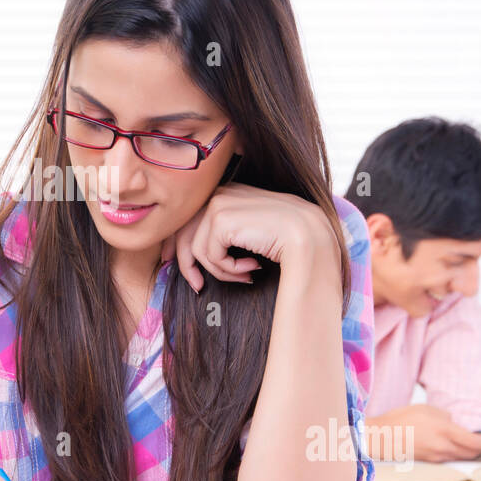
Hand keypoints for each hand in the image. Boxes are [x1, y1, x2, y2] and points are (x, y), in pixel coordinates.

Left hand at [160, 182, 339, 292]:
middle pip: (183, 233)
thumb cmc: (287, 241)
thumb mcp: (251, 234)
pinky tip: (252, 267)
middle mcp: (220, 193)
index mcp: (227, 193)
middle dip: (187, 266)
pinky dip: (228, 270)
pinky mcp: (220, 219)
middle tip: (199, 287)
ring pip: (197, 250)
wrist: (311, 239)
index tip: (169, 264)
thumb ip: (225, 236)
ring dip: (221, 271)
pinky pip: (209, 256)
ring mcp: (218, 203)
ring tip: (246, 274)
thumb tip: (192, 256)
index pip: (188, 218)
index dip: (175, 244)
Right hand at [367, 405, 480, 462]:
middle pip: (470, 453)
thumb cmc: (400, 420)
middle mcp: (443, 447)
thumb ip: (443, 416)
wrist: (381, 437)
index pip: (475, 442)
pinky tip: (450, 446)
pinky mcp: (429, 461)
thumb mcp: (424, 409)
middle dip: (480, 449)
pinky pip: (447, 458)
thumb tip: (452, 423)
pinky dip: (454, 453)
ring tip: (469, 444)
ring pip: (459, 457)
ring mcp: (436, 456)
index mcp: (444, 431)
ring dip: (467, 452)